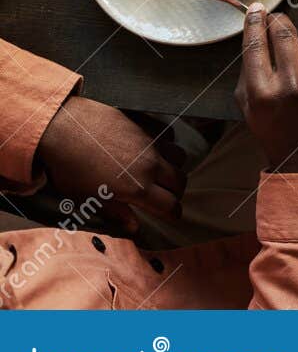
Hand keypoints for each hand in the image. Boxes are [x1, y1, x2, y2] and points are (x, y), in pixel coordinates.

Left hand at [38, 97, 184, 227]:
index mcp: (137, 188)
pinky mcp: (148, 124)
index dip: (173, 213)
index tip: (171, 215)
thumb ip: (115, 212)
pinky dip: (166, 143)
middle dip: (176, 192)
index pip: (170, 205)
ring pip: (180, 158)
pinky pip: (169, 135)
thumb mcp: (87, 198)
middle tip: (164, 196)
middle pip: (180, 182)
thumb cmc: (70, 166)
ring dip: (174, 166)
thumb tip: (134, 227)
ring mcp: (152, 143)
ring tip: (161, 170)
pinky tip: (152, 146)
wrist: (64, 128)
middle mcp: (150, 165)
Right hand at [235, 5, 297, 173]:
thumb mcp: (248, 104)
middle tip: (277, 22)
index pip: (256, 43)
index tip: (257, 9)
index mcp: (263, 91)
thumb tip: (255, 29)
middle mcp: (293, 84)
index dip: (255, 20)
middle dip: (278, 20)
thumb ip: (249, 69)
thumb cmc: (274, 129)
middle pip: (284, 31)